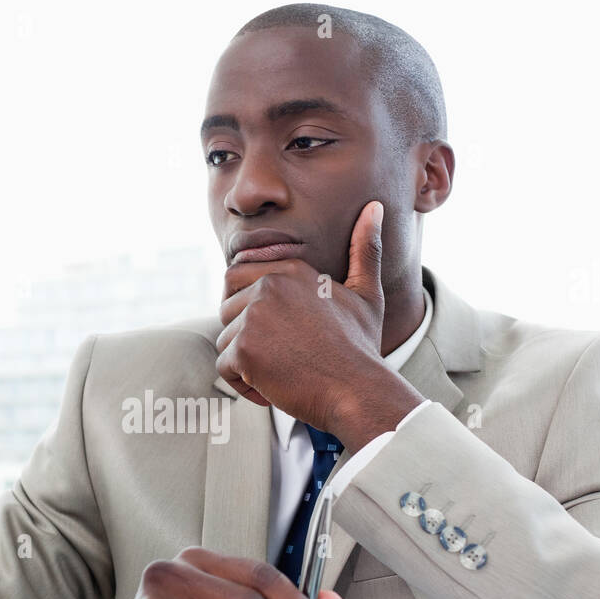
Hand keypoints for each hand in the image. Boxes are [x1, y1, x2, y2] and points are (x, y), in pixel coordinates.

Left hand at [215, 199, 386, 432]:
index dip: (247, 307)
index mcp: (290, 269)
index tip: (275, 331)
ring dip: (247, 362)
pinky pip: (225, 368)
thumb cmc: (361, 347)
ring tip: (283, 371)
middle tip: (279, 353)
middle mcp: (269, 285)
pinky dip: (245, 385)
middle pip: (226, 307)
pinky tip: (275, 388)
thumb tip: (374, 207)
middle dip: (243, 334)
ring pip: (226, 341)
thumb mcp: (365, 293)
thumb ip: (364, 249)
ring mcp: (255, 316)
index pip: (237, 275)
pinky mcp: (245, 349)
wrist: (359, 390)